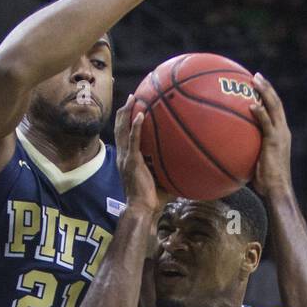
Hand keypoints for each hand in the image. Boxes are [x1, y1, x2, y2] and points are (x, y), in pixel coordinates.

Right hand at [116, 97, 168, 215]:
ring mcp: (126, 158)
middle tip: (132, 96)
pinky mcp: (132, 161)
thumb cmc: (152, 199)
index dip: (125, 121)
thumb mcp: (160, 179)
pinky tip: (140, 114)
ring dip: (126, 112)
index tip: (131, 108)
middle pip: (119, 128)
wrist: (143, 209)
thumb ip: (168, 168)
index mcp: (127, 159)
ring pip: (122, 130)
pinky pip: (133, 139)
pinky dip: (135, 126)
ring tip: (132, 98)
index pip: (123, 136)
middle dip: (124, 111)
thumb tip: (187, 163)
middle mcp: (123, 156)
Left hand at [250, 73, 292, 197]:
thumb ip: (247, 152)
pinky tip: (251, 105)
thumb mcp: (255, 163)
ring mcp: (280, 135)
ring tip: (254, 81)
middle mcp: (283, 131)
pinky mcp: (275, 142)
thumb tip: (229, 150)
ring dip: (265, 92)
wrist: (277, 190)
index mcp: (281, 134)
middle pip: (276, 103)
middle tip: (256, 76)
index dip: (268, 96)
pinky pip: (266, 123)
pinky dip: (260, 113)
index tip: (258, 85)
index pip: (276, 111)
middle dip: (267, 87)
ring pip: (274, 107)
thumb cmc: (266, 183)